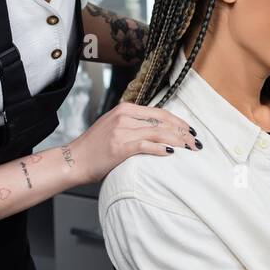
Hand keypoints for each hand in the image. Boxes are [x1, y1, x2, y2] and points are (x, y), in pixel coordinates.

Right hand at [66, 102, 199, 184]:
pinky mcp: (120, 146)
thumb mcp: (114, 127)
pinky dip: (161, 149)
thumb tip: (159, 131)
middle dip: (183, 132)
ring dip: (179, 141)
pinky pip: (147, 146)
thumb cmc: (94, 148)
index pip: (160, 112)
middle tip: (196, 142)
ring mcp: (122, 131)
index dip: (179, 122)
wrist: (73, 160)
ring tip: (190, 149)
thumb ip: (134, 125)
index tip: (190, 130)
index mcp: (125, 109)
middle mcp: (125, 116)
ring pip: (159, 133)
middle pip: (163, 121)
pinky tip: (171, 153)